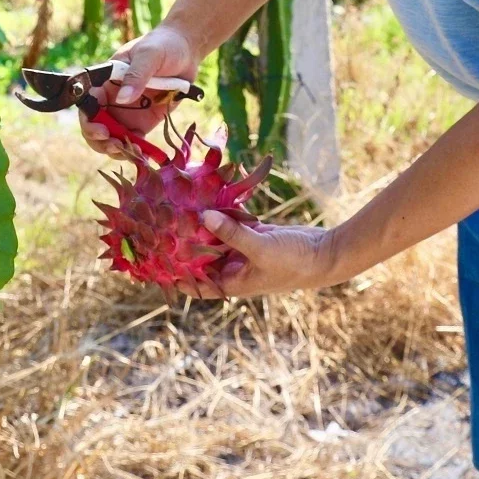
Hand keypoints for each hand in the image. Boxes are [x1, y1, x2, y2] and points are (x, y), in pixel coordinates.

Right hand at [79, 23, 200, 158]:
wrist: (186, 51)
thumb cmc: (163, 45)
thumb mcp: (149, 55)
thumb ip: (136, 75)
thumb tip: (122, 99)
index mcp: (106, 81)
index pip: (88, 104)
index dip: (89, 121)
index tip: (101, 130)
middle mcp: (112, 99)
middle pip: (95, 126)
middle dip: (100, 140)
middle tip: (115, 146)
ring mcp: (127, 112)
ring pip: (112, 138)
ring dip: (117, 149)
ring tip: (133, 152)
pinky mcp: (143, 122)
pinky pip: (134, 141)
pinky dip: (136, 151)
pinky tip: (143, 155)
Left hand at [171, 213, 345, 298]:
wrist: (324, 254)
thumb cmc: (293, 261)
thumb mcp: (260, 248)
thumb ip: (231, 233)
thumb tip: (202, 217)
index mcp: (231, 281)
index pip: (195, 282)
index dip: (175, 274)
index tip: (154, 259)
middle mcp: (233, 268)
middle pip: (201, 257)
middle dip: (184, 242)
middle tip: (161, 222)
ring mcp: (243, 251)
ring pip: (215, 237)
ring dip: (202, 224)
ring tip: (178, 206)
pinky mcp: (253, 234)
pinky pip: (231, 223)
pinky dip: (222, 213)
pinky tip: (208, 197)